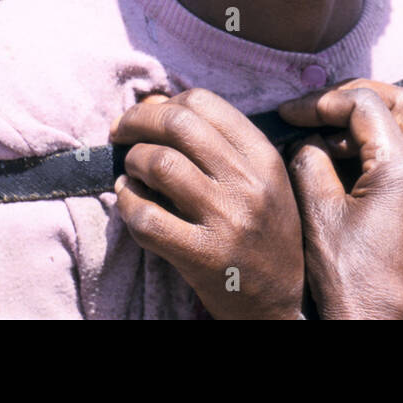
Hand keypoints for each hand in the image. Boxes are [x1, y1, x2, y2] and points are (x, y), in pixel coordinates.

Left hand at [110, 90, 303, 318]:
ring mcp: (225, 219)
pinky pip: (147, 217)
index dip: (166, 102)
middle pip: (178, 123)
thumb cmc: (265, 232)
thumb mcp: (261, 179)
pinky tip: (129, 199)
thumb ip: (219, 141)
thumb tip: (155, 103)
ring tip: (131, 170)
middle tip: (122, 132)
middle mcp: (247, 182)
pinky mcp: (202, 255)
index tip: (150, 115)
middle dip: (138, 121)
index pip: (204, 102)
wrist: (280, 300)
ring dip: (133, 161)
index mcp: (263, 156)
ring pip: (160, 164)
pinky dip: (127, 202)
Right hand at [278, 80, 402, 318]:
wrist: (374, 330)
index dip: (322, 101)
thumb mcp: (315, 213)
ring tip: (328, 143)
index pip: (366, 103)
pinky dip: (382, 153)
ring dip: (371, 126)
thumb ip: (308, 160)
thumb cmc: (346, 280)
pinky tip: (348, 172)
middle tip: (319, 113)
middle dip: (358, 98)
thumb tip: (306, 138)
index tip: (290, 114)